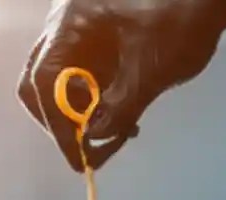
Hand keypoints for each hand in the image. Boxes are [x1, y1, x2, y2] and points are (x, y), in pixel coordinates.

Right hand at [18, 0, 225, 171]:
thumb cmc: (184, 19)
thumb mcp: (151, 71)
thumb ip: (119, 108)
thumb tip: (93, 137)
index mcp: (71, 23)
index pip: (45, 81)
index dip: (58, 124)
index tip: (79, 154)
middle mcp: (66, 25)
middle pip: (42, 83)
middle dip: (64, 121)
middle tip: (90, 148)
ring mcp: (81, 31)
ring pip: (63, 84)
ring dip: (84, 114)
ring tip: (119, 132)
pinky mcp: (98, 41)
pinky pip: (86, 77)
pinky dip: (99, 101)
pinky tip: (124, 116)